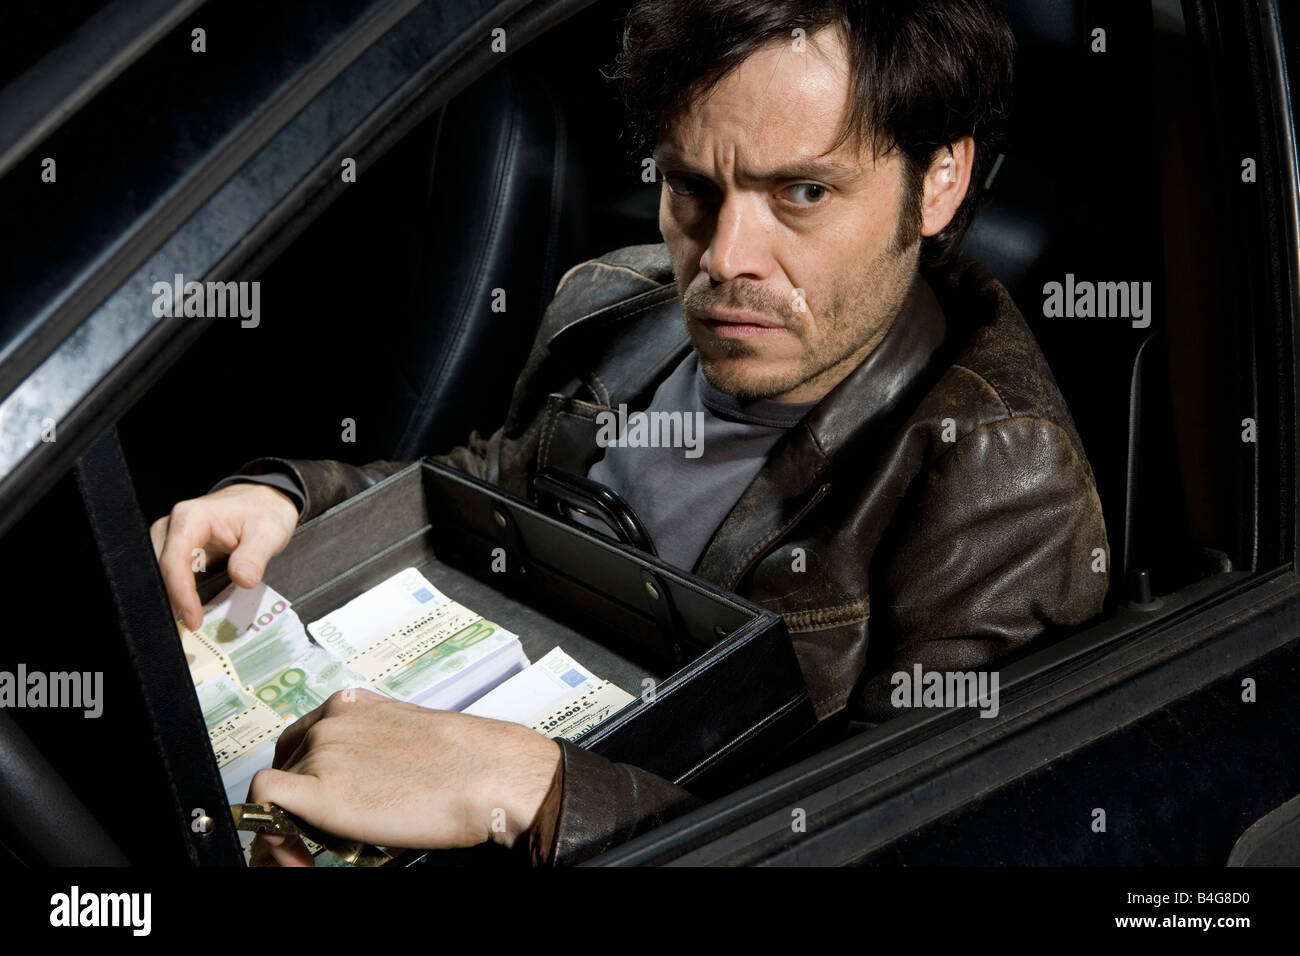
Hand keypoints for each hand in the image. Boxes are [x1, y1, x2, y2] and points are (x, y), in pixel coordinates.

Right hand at [150, 483, 298, 628]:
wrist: (263, 500)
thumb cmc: (264, 512)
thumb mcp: (269, 532)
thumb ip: (254, 556)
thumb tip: (242, 579)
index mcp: (191, 518)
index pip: (174, 561)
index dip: (180, 594)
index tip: (193, 621)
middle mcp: (173, 527)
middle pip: (157, 570)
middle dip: (167, 602)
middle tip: (183, 634)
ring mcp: (171, 539)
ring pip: (157, 574)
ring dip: (168, 600)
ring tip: (182, 629)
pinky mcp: (176, 551)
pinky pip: (168, 575)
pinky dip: (176, 595)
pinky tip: (186, 615)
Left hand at [247, 689, 561, 866]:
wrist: (491, 775)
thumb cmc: (468, 764)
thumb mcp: (409, 742)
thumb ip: (370, 751)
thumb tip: (354, 786)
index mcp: (353, 704)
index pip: (300, 741)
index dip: (299, 780)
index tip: (308, 808)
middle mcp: (331, 720)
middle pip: (284, 767)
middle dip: (291, 808)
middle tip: (312, 842)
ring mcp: (323, 750)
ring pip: (272, 792)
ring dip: (284, 827)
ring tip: (312, 856)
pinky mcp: (321, 789)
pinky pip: (263, 808)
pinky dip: (269, 836)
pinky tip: (297, 857)